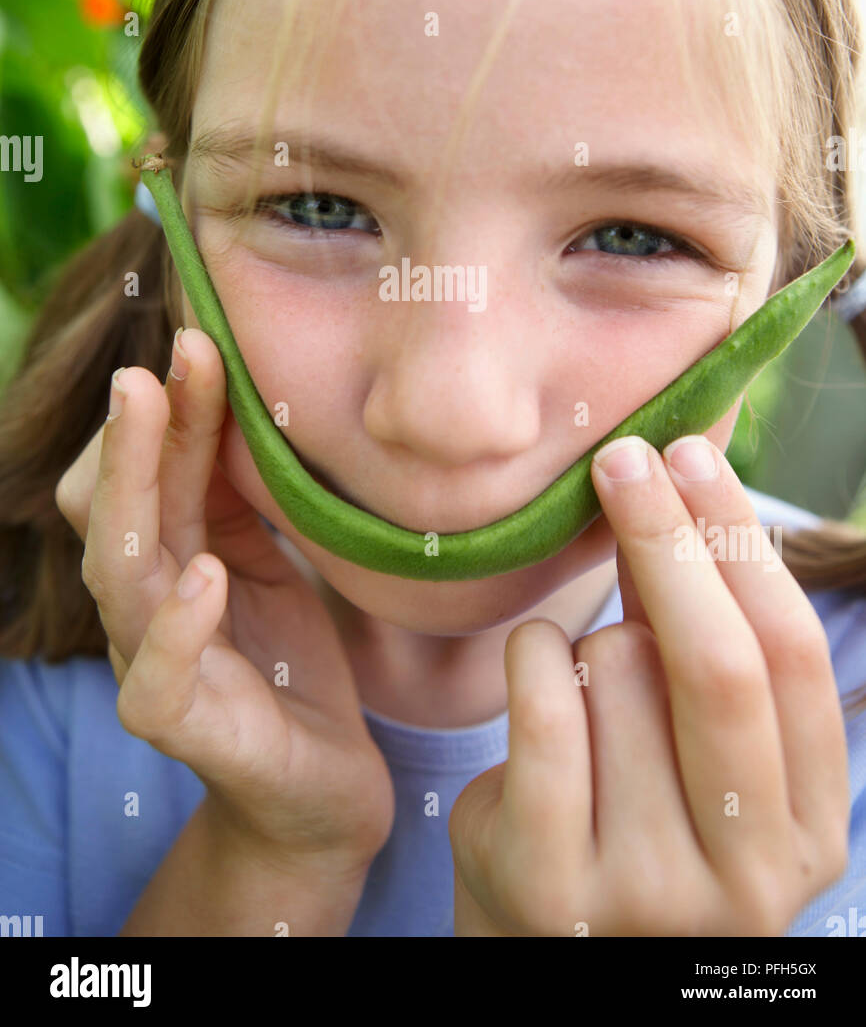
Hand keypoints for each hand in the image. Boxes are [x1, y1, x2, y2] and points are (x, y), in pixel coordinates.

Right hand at [56, 328, 394, 876]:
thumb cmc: (286, 660)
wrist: (319, 783)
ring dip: (133, 490)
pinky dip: (177, 626)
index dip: (166, 408)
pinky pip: (157, 681)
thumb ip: (233, 486)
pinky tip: (205, 573)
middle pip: (116, 509)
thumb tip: (222, 383)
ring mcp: (154, 666)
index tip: (200, 338)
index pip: (147, 471)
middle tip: (156, 360)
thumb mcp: (266, 553)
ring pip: (119, 574)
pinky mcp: (183, 729)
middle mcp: (145, 605)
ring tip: (155, 418)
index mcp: (165, 558)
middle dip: (134, 430)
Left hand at [448, 433, 848, 935]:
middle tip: (623, 456)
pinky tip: (535, 661)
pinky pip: (543, 702)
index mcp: (806, 835)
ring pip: (618, 671)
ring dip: (590, 639)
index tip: (693, 456)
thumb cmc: (623, 819)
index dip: (740, 542)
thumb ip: (694, 639)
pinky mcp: (549, 884)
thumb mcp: (691, 748)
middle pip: (718, 665)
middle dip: (669, 536)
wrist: (537, 950)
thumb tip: (676, 481)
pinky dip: (532, 650)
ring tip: (583, 689)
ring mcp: (647, 893)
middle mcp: (746, 881)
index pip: (791, 661)